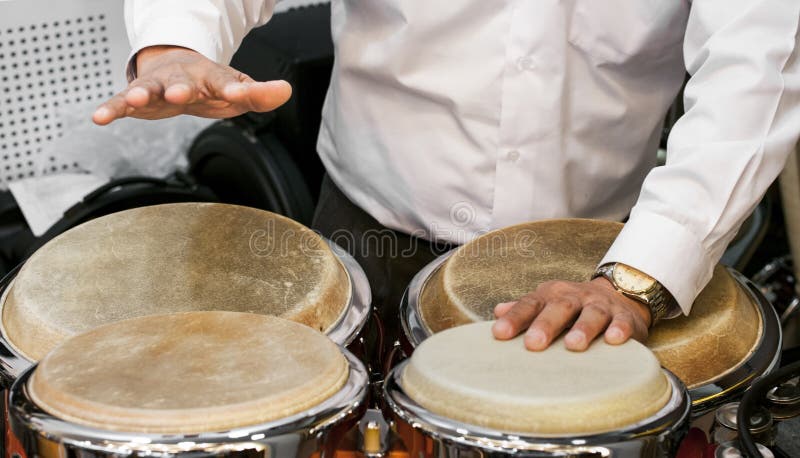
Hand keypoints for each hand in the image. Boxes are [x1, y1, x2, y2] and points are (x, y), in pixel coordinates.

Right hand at [92, 46, 291, 124]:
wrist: (177, 66)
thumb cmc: (211, 83)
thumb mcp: (238, 89)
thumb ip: (260, 94)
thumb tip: (286, 91)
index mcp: (212, 77)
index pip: (226, 83)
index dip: (236, 89)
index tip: (244, 94)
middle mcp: (183, 78)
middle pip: (182, 83)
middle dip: (181, 88)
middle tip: (181, 93)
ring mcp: (158, 86)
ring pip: (148, 89)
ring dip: (140, 94)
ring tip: (132, 100)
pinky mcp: (139, 98)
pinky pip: (121, 103)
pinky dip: (111, 109)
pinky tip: (99, 117)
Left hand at [492, 277, 650, 350]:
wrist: (617, 295)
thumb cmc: (572, 307)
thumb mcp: (547, 304)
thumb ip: (524, 309)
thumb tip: (497, 312)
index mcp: (550, 295)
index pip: (530, 304)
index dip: (515, 318)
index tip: (499, 334)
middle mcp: (574, 297)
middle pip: (559, 307)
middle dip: (546, 324)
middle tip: (533, 343)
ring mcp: (600, 305)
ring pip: (592, 314)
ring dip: (583, 328)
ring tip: (573, 345)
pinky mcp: (624, 317)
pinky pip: (622, 322)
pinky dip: (619, 330)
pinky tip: (613, 340)